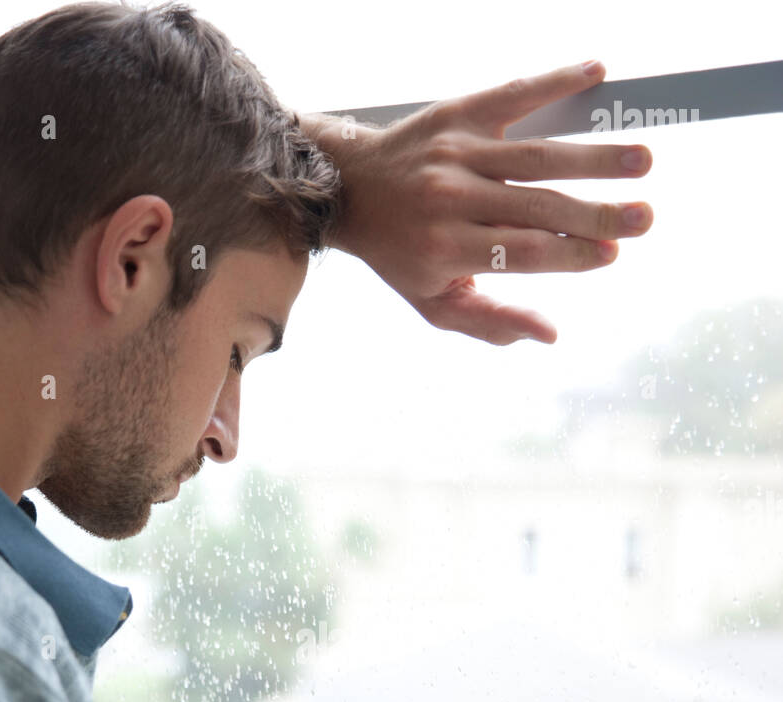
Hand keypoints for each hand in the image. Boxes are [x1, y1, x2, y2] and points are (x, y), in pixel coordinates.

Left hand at [305, 60, 652, 344]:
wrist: (350, 191)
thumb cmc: (403, 255)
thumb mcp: (435, 303)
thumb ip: (491, 322)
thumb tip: (550, 334)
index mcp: (446, 249)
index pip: (525, 253)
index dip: (572, 255)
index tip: (613, 254)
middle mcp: (451, 199)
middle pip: (539, 207)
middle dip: (598, 214)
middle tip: (646, 218)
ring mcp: (457, 153)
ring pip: (537, 156)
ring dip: (595, 157)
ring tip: (642, 161)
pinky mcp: (459, 113)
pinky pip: (514, 94)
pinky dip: (555, 81)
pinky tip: (596, 73)